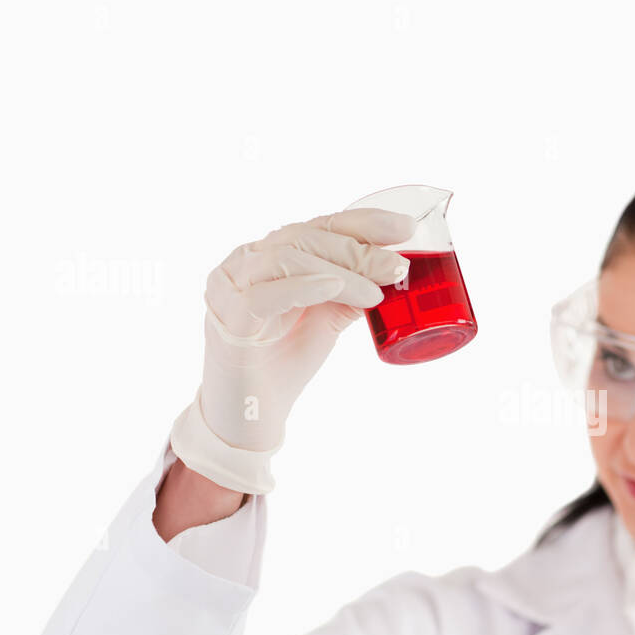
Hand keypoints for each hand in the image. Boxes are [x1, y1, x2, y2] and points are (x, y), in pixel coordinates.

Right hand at [169, 207, 414, 493]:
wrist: (250, 412)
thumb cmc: (284, 361)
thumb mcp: (327, 320)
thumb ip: (351, 294)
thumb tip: (391, 272)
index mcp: (273, 254)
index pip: (321, 225)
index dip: (364, 222)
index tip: (405, 227)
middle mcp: (248, 261)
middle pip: (307, 238)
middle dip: (358, 249)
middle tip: (397, 267)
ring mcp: (232, 286)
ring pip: (288, 258)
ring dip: (339, 270)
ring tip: (375, 291)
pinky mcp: (228, 317)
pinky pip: (264, 294)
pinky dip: (303, 287)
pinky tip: (334, 287)